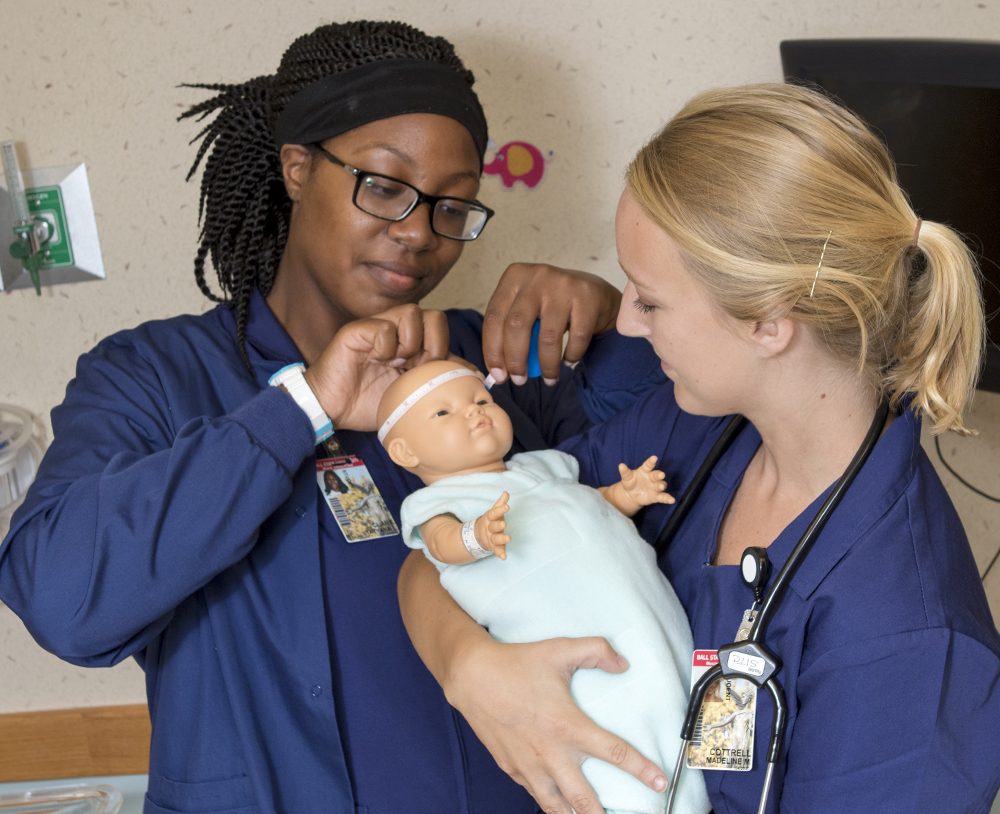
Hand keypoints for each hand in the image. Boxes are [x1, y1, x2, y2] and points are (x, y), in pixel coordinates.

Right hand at [302, 304, 448, 430]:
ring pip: (411, 312)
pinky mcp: (357, 331)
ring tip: (396, 364)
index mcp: (411, 344)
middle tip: (418, 368)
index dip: (446, 353)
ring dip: (410, 342)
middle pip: (433, 315)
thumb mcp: (410, 394)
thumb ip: (436, 379)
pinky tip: (375, 362)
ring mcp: (377, 328)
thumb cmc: (368, 403)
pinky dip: (386, 346)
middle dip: (434, 344)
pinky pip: (383, 325)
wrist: (331, 409)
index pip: (442, 333)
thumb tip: (472, 375)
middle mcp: (397, 332)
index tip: (437, 378)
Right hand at [444, 635, 668, 812]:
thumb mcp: (559, 650)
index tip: (660, 783)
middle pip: (586, 800)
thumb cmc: (516, 663)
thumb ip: (595, 651)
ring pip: (558, 807)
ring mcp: (529, 765)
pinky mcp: (512, 769)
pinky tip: (559, 805)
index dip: (641, 770)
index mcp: (568, 726)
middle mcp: (550, 753)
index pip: (614, 753)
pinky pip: (536, 795)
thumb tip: (622, 662)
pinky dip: (551, 804)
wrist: (471, 676)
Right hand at [474, 491, 510, 559]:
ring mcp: (492, 538)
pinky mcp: (495, 547)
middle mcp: (490, 529)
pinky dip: (500, 554)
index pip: (494, 513)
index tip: (507, 506)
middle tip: (504, 524)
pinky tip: (504, 557)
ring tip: (508, 538)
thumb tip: (506, 492)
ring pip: (496, 539)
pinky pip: (497, 551)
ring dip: (502, 539)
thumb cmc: (491, 521)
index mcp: (490, 519)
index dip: (500, 510)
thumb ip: (500, 504)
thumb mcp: (494, 512)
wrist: (479, 535)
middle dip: (498, 526)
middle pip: (494, 527)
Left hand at [482, 264, 621, 385]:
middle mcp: (536, 276)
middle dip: (515, 360)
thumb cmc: (551, 306)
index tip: (498, 375)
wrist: (594, 293)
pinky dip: (571, 356)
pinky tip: (568, 361)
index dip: (492, 350)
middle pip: (516, 326)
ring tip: (548, 378)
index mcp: (514, 277)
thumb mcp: (527, 309)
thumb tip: (498, 373)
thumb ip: (510, 333)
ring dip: (546, 365)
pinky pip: (576, 337)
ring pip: (547, 336)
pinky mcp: (586, 296)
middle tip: (520, 380)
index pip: (494, 318)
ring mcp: (563, 284)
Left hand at [618, 456, 674, 509]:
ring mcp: (655, 487)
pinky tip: (671, 500)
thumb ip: (625, 472)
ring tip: (661, 486)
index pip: (648, 465)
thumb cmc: (630, 482)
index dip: (651, 461)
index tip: (654, 458)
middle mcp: (652, 478)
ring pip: (661, 485)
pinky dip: (667, 498)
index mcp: (645, 470)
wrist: (631, 495)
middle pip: (656, 475)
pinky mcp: (656, 496)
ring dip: (662, 485)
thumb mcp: (626, 477)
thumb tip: (621, 465)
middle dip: (659, 475)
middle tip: (661, 475)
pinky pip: (663, 497)